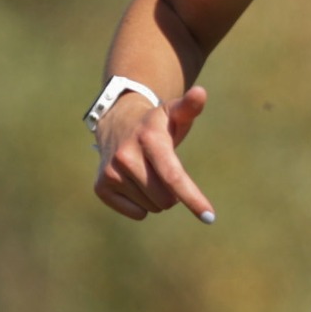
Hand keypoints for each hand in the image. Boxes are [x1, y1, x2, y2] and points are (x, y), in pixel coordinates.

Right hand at [92, 83, 216, 224]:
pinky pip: (137, 213)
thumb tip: (201, 93)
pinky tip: (134, 182)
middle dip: (173, 192)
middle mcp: (126, 156)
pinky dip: (141, 204)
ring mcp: (111, 173)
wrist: (116, 123)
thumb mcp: (173, 113)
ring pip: (152, 207)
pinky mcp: (101, 187)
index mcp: (149, 139)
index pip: (173, 176)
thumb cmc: (155, 124)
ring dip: (156, 196)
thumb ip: (190, 107)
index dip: (192, 198)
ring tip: (148, 173)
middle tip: (164, 171)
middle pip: (166, 199)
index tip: (209, 218)